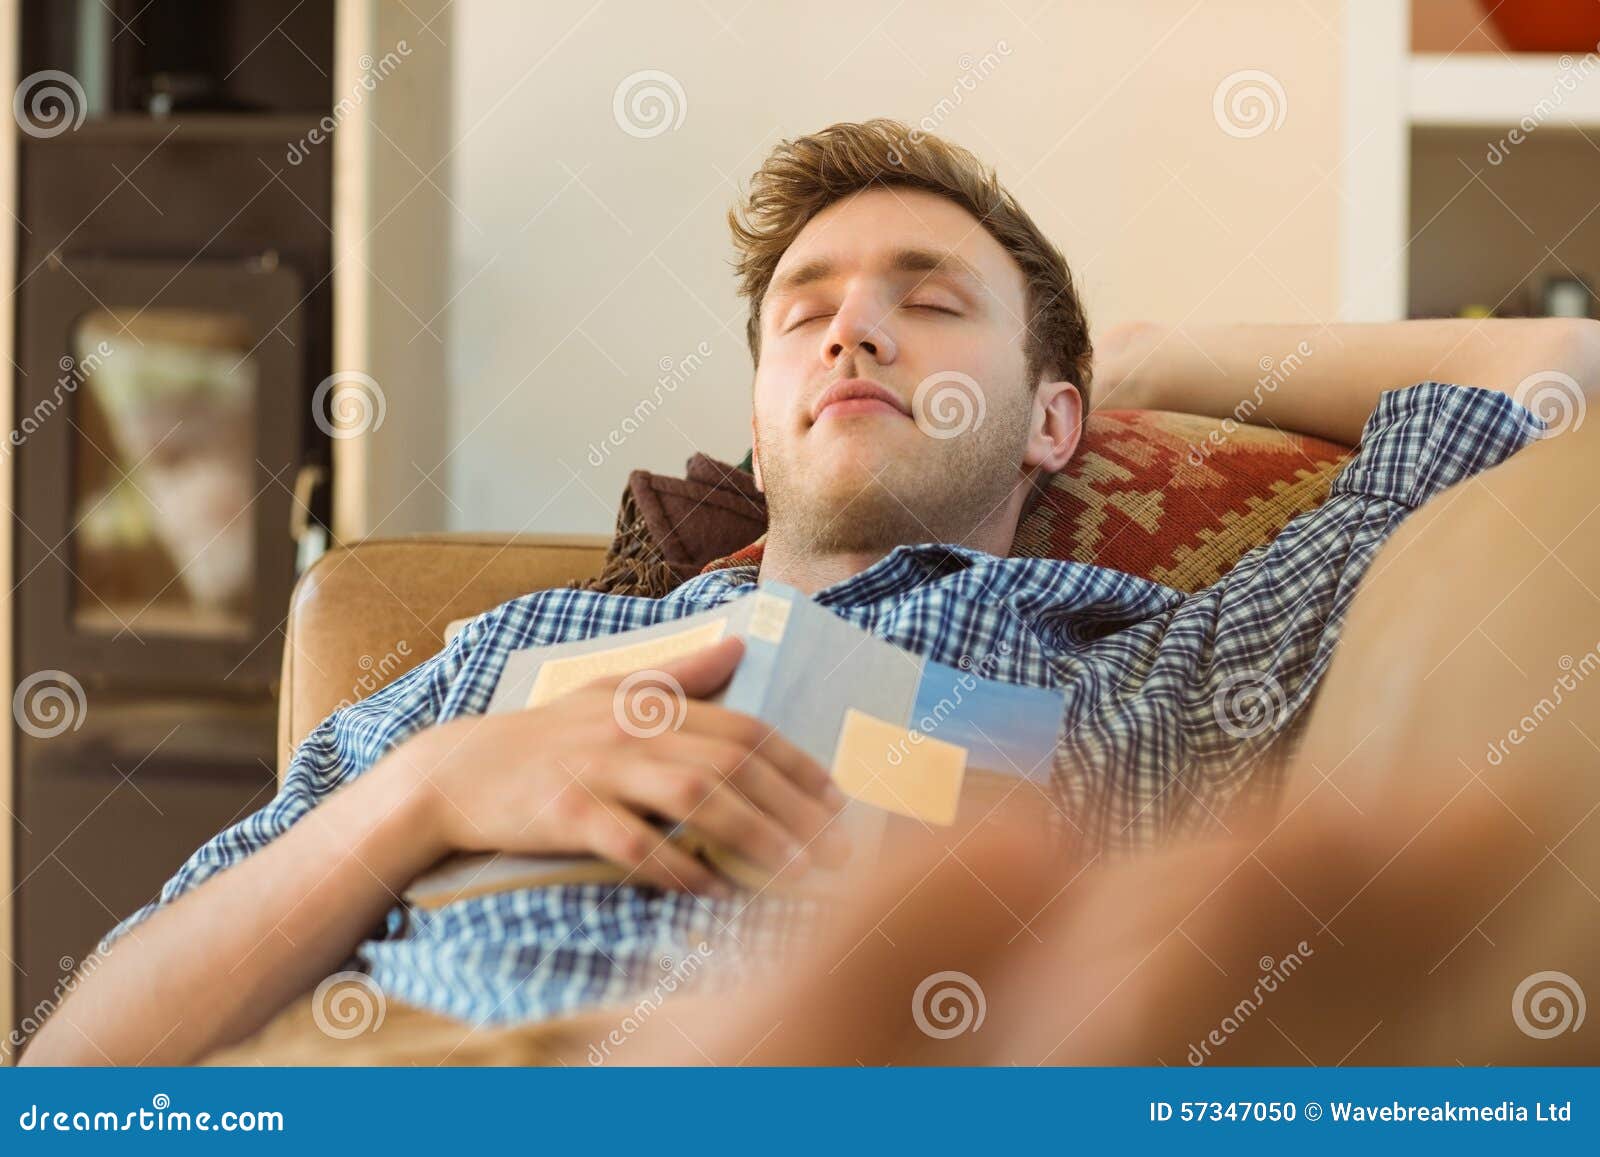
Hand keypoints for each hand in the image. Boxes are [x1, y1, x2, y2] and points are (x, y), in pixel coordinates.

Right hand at [386, 636, 848, 895]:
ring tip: (797, 873)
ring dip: (754, 836)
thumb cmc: (543, 737)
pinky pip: (632, 842)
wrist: (455, 772)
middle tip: (838, 853)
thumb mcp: (609, 693)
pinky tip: (713, 891)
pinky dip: (677, 866)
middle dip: (794, 810)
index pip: (742, 728)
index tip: (836, 802)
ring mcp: (598, 771)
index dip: (796, 764)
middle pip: (731, 765)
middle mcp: (631, 732)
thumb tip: (738, 645)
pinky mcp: (566, 813)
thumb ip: (679, 676)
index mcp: (649, 705)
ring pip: (694, 799)